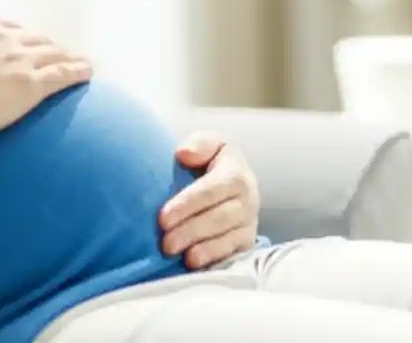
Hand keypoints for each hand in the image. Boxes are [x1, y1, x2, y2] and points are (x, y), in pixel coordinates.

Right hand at [0, 11, 92, 145]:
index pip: (6, 26)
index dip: (18, 35)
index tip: (22, 42)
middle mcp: (4, 37)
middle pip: (34, 37)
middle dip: (44, 45)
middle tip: (51, 54)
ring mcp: (21, 60)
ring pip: (53, 52)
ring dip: (67, 55)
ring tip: (77, 61)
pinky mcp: (32, 86)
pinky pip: (64, 73)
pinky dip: (78, 70)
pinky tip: (88, 71)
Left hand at [158, 131, 260, 269]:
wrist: (228, 185)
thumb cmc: (210, 163)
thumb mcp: (208, 144)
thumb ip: (199, 144)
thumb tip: (184, 153)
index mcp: (236, 173)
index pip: (212, 190)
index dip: (187, 205)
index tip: (162, 218)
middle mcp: (248, 199)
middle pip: (220, 218)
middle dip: (191, 232)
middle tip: (166, 244)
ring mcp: (249, 223)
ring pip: (228, 239)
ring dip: (204, 250)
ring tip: (182, 258)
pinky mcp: (246, 243)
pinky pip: (233, 255)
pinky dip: (215, 261)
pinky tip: (196, 267)